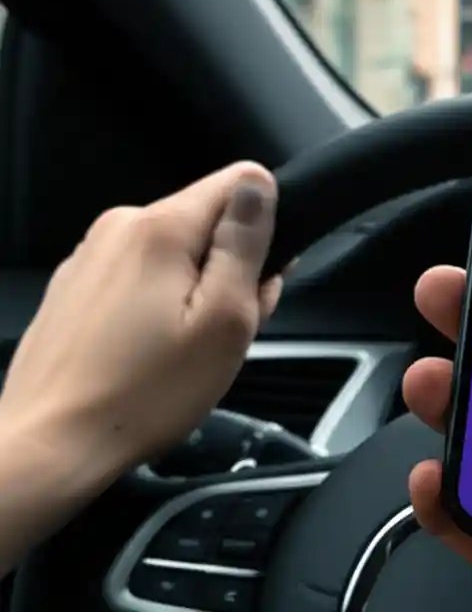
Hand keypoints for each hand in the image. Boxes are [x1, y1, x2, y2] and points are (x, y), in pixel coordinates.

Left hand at [0, 162, 280, 571]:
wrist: (51, 445)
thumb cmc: (145, 394)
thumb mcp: (225, 320)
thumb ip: (245, 245)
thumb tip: (259, 185)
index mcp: (159, 229)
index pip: (239, 182)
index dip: (265, 228)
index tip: (258, 281)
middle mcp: (119, 227)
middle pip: (207, 223)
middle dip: (230, 269)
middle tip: (224, 332)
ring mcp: (90, 257)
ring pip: (174, 254)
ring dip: (196, 292)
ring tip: (186, 351)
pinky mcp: (75, 288)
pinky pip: (140, 278)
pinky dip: (159, 307)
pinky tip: (151, 355)